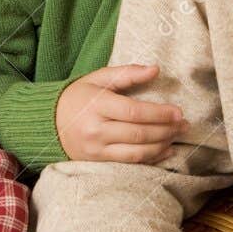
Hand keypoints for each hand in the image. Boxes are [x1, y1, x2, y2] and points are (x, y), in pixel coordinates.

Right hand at [56, 65, 184, 161]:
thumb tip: (155, 69)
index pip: (134, 112)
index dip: (159, 113)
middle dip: (166, 130)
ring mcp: (96, 148)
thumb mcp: (98, 78)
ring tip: (177, 136)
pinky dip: (151, 158)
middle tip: (184, 125)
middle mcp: (96, 129)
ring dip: (162, 145)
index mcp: (97, 104)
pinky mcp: (98, 161)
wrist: (48, 122)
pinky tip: (166, 151)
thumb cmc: (78, 96)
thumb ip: (127, 73)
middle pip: (138, 133)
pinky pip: (130, 163)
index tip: (178, 112)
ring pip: (136, 151)